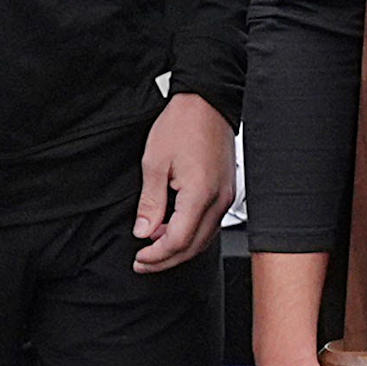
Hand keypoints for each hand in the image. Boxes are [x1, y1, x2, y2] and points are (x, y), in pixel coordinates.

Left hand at [132, 93, 234, 274]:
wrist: (206, 102)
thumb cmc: (182, 125)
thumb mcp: (154, 163)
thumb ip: (150, 203)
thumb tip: (144, 231)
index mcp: (200, 194)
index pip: (178, 241)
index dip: (157, 255)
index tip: (139, 257)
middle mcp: (219, 200)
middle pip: (194, 246)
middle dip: (166, 259)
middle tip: (143, 262)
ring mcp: (226, 196)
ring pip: (204, 239)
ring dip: (179, 248)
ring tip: (154, 247)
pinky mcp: (226, 191)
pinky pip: (210, 224)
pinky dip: (191, 234)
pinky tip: (172, 230)